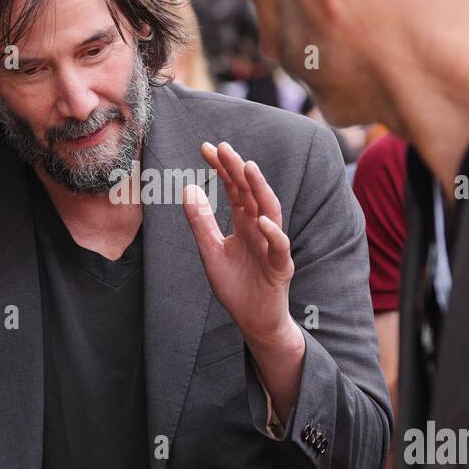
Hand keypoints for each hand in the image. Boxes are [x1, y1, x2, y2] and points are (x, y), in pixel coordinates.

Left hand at [183, 141, 296, 346]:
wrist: (254, 321)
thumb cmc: (236, 286)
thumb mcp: (210, 251)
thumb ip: (201, 222)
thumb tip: (188, 188)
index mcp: (244, 223)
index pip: (233, 189)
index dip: (222, 168)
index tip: (206, 148)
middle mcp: (259, 228)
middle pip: (250, 193)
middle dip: (238, 169)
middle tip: (223, 147)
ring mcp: (272, 245)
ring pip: (269, 211)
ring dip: (260, 189)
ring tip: (248, 168)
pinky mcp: (280, 266)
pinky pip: (279, 246)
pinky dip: (272, 233)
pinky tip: (260, 220)